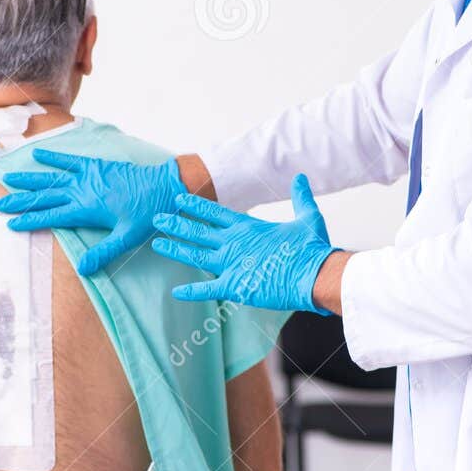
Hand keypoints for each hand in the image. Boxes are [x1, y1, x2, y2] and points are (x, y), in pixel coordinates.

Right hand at [0, 149, 187, 275]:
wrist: (165, 186)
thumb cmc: (148, 214)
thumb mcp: (127, 237)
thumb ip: (104, 252)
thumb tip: (84, 270)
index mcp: (86, 209)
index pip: (51, 217)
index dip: (30, 221)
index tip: (11, 224)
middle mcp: (82, 190)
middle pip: (45, 197)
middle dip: (22, 201)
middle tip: (0, 204)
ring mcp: (88, 176)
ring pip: (52, 178)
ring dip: (31, 179)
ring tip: (9, 179)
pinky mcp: (96, 165)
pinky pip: (71, 159)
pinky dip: (54, 156)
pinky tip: (38, 153)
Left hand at [151, 173, 335, 314]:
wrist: (315, 275)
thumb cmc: (312, 249)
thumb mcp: (307, 218)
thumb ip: (300, 198)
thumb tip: (300, 178)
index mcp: (248, 227)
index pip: (214, 212)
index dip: (195, 205)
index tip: (179, 198)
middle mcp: (234, 242)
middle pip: (198, 231)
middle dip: (176, 224)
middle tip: (157, 218)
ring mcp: (232, 263)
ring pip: (196, 254)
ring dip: (175, 249)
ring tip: (156, 243)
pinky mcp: (235, 285)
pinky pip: (207, 289)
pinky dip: (191, 292)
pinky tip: (175, 292)